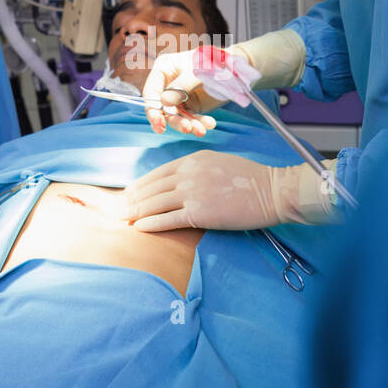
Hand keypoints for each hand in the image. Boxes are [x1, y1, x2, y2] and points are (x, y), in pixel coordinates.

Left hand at [122, 152, 283, 229]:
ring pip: (155, 203)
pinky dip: (150, 223)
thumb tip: (180, 182)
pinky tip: (139, 227)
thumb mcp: (219, 163)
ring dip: (135, 211)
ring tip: (122, 219)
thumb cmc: (251, 179)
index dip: (140, 185)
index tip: (128, 193)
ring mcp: (192, 192)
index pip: (158, 173)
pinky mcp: (199, 212)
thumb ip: (197, 170)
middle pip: (151, 188)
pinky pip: (167, 219)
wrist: (271, 191)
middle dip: (131, 199)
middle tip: (116, 208)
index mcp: (193, 160)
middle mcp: (188, 173)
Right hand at [140, 48, 223, 136]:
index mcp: (163, 69)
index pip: (151, 92)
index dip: (153, 110)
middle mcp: (168, 83)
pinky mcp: (191, 105)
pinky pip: (191, 117)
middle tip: (186, 128)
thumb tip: (164, 103)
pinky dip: (199, 122)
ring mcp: (179, 96)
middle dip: (175, 120)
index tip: (160, 125)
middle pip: (163, 108)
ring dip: (188, 124)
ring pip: (177, 116)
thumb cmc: (213, 61)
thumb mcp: (196, 71)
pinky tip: (209, 124)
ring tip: (200, 130)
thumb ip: (181, 86)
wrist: (234, 67)